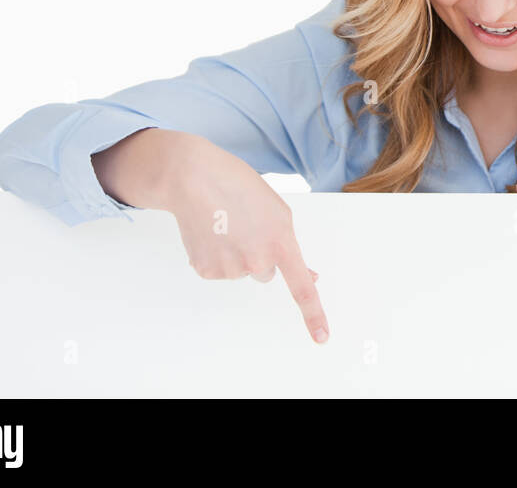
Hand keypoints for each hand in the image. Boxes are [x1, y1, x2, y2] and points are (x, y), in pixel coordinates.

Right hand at [93, 128, 329, 343]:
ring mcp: (229, 269)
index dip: (314, 314)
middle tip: (244, 225)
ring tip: (225, 223)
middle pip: (266, 272)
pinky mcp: (205, 271)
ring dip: (237, 253)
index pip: (301, 287)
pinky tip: (210, 232)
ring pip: (242, 271)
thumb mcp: (277, 211)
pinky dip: (216, 255)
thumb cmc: (239, 188)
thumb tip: (310, 276)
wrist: (194, 178)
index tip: (322, 338)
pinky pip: (220, 270)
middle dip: (259, 253)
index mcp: (281, 242)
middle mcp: (256, 261)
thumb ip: (292, 245)